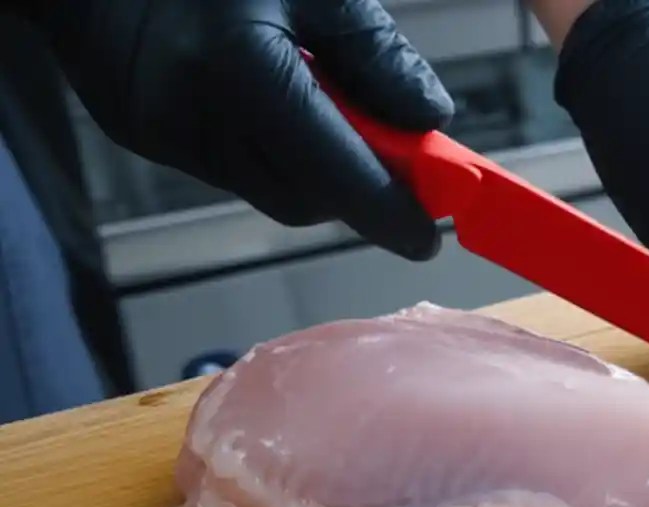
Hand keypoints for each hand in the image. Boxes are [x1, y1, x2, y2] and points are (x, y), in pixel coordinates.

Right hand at [25, 0, 452, 259]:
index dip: (389, 214)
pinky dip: (268, 151)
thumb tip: (430, 119)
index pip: (335, 174)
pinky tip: (268, 101)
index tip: (429, 237)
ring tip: (327, 109)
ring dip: (314, 170)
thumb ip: (372, 53)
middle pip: (304, 198)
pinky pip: (229, 168)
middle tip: (402, 165)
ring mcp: (161, 131)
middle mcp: (195, 115)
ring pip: (268, 189)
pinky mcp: (144, 134)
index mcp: (242, 70)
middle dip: (358, 191)